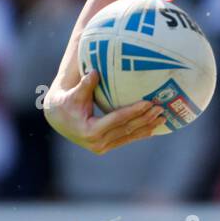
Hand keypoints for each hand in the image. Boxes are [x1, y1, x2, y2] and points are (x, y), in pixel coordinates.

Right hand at [43, 71, 164, 154]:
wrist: (57, 118)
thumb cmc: (66, 101)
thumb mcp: (74, 93)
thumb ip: (85, 85)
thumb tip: (94, 72)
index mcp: (89, 131)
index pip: (117, 119)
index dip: (134, 111)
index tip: (148, 103)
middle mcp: (97, 143)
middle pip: (126, 129)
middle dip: (145, 119)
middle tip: (161, 108)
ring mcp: (101, 147)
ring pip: (129, 136)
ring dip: (147, 127)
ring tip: (162, 118)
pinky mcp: (105, 147)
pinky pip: (125, 140)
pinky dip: (139, 133)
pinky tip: (153, 128)